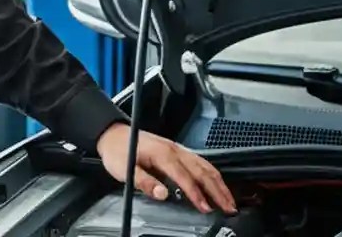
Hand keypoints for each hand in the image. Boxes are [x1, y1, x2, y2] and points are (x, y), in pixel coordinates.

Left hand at [96, 123, 236, 214]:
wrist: (113, 133)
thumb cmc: (118, 151)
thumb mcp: (124, 169)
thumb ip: (143, 181)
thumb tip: (162, 194)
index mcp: (162, 154)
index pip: (185, 176)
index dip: (196, 193)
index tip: (205, 208)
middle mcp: (174, 149)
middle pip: (202, 170)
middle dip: (217, 190)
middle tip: (229, 208)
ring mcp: (177, 149)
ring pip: (205, 166)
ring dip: (219, 183)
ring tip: (229, 200)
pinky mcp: (177, 150)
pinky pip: (200, 162)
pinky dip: (212, 174)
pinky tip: (217, 183)